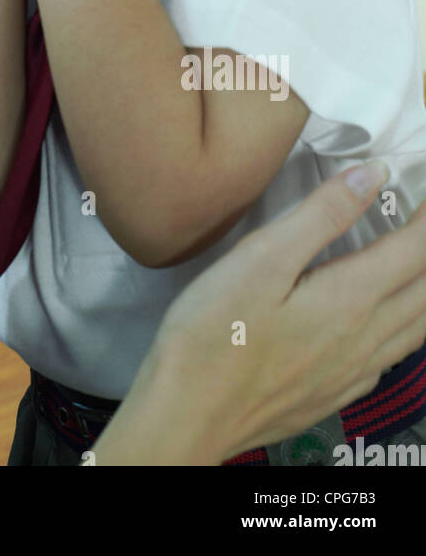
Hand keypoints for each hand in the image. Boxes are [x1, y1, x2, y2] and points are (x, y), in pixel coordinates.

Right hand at [92, 162, 425, 464]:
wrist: (189, 415)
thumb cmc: (214, 335)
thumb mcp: (261, 258)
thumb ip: (321, 214)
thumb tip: (373, 175)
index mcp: (350, 299)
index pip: (413, 250)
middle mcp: (364, 338)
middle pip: (424, 290)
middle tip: (424, 220)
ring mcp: (352, 372)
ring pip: (416, 327)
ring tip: (420, 263)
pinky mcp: (335, 393)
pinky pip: (392, 357)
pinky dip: (407, 328)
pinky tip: (390, 325)